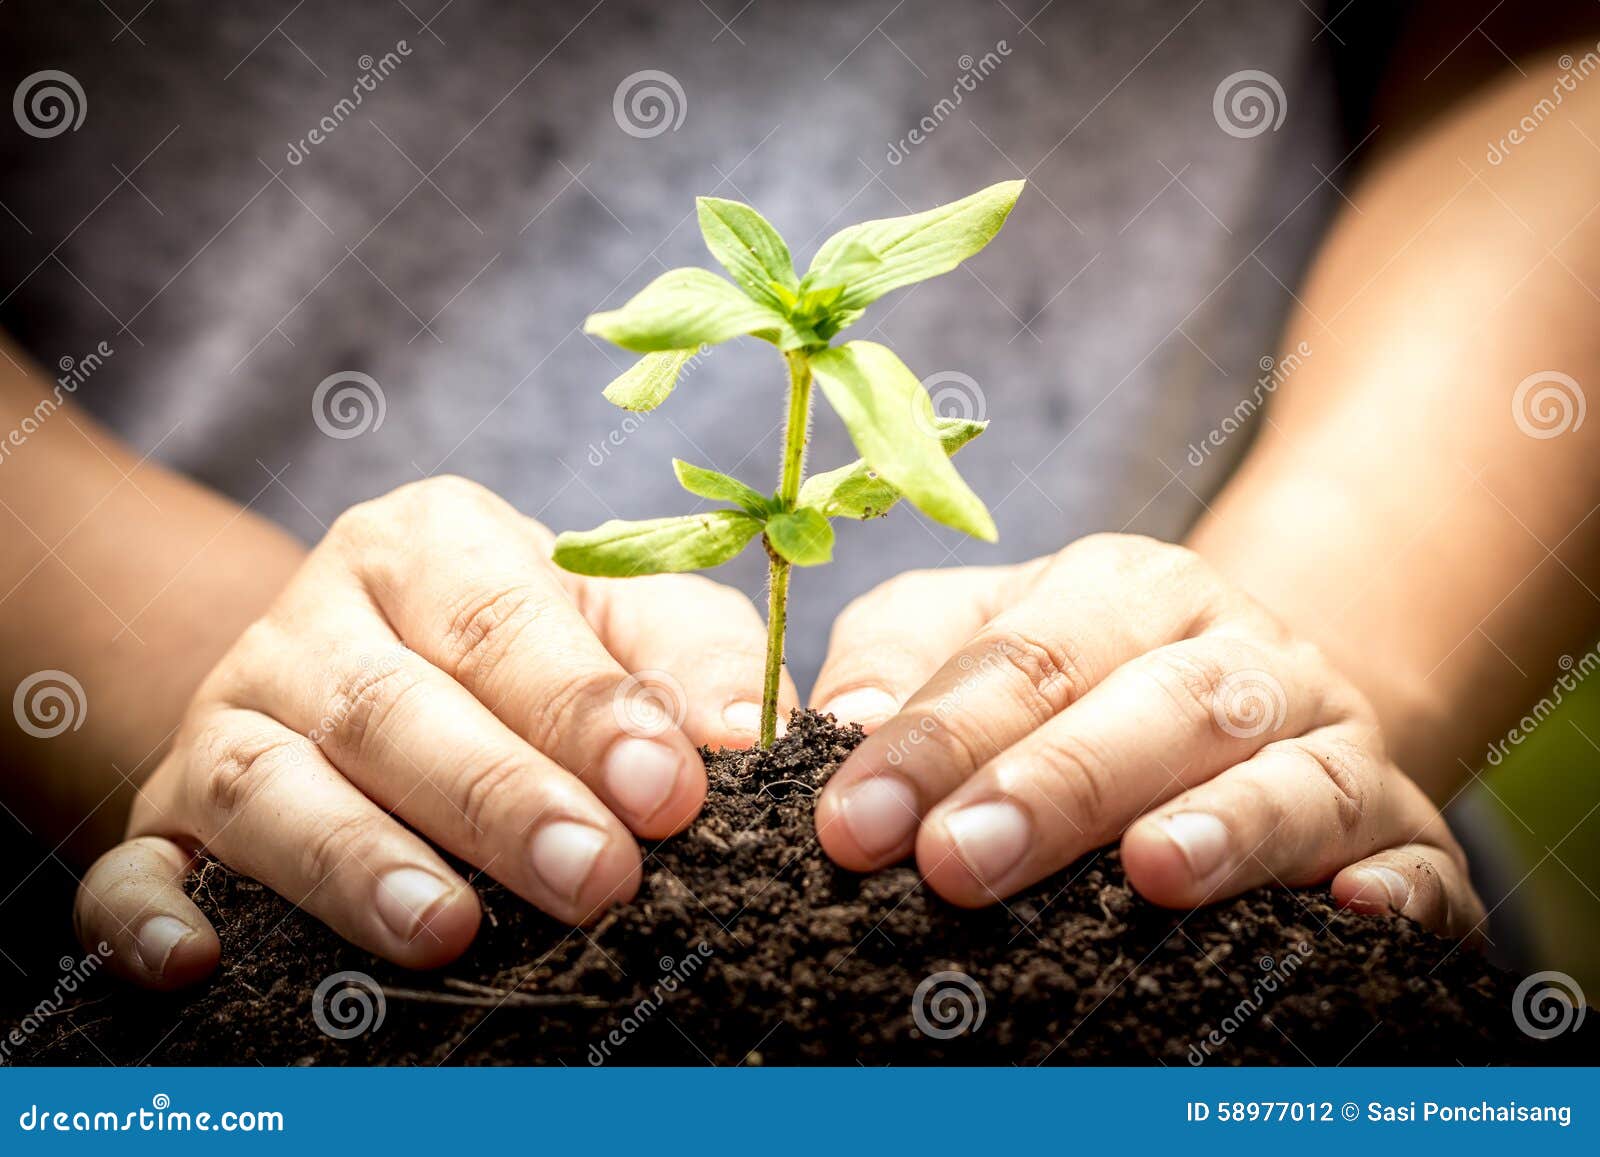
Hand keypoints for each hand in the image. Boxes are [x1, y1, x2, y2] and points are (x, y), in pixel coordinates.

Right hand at [74, 476, 795, 987]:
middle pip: (396, 706)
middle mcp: (317, 617)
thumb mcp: (619, 619)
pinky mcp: (163, 811)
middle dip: (499, 798)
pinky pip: (136, 865)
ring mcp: (230, 713)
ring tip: (443, 929)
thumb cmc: (528, 645)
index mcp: (430, 546)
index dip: (587, 710)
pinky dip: (153, 917)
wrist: (363, 656)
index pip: (508, 623)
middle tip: (596, 878)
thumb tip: (757, 738)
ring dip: (354, 859)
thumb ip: (688, 662)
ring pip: (274, 783)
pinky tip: (202, 965)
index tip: (669, 793)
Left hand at [811, 534, 1482, 935]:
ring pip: (1284, 771)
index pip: (1022, 655)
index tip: (852, 824)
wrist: (1256, 693)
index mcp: (1125, 590)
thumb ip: (902, 661)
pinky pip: (1414, 854)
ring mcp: (1330, 737)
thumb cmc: (1077, 677)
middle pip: (1150, 704)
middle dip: (1053, 784)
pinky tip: (1354, 911)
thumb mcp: (975, 634)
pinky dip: (1393, 884)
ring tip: (1149, 874)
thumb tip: (843, 729)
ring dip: (1223, 822)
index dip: (935, 738)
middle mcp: (1237, 650)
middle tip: (957, 864)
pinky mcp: (1402, 829)